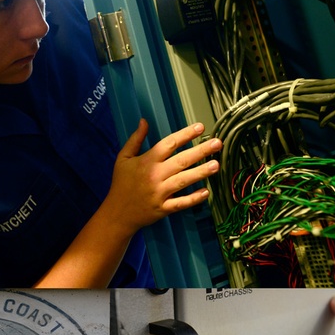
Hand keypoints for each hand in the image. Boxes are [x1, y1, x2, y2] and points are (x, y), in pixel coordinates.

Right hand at [103, 119, 220, 234]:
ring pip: (183, 180)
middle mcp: (155, 176)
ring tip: (216, 164)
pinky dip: (193, 198)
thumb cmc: (121, 183)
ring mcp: (160, 193)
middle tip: (218, 144)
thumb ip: (135, 139)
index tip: (200, 127)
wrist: (117, 213)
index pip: (169, 144)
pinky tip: (206, 192)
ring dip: (201, 172)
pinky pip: (181, 203)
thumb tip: (144, 121)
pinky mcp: (164, 208)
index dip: (185, 135)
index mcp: (147, 161)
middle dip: (201, 151)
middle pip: (181, 161)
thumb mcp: (123, 158)